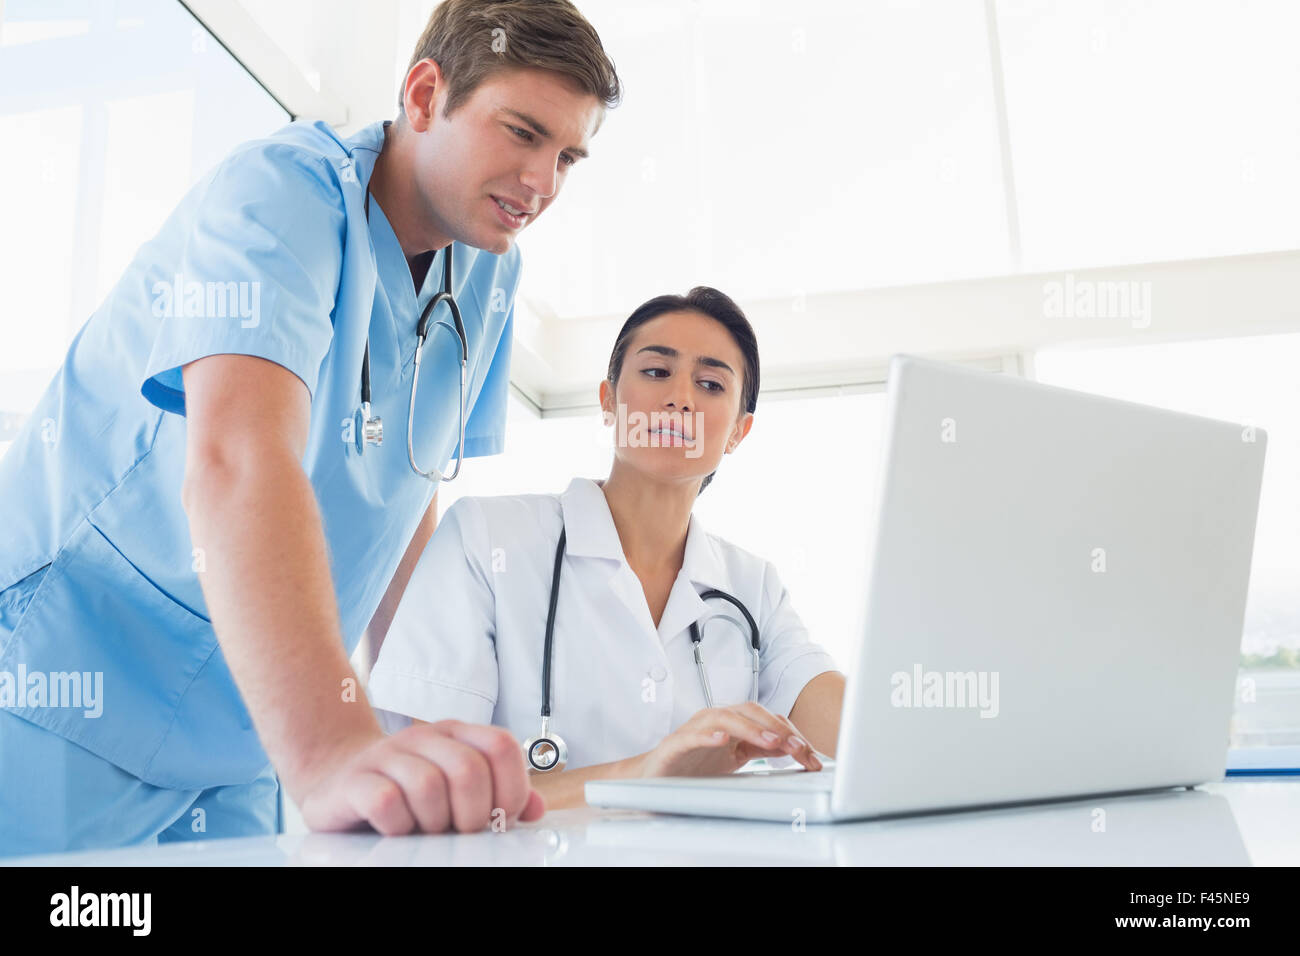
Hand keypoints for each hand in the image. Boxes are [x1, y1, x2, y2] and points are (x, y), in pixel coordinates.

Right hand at [298, 720, 544, 833]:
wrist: (336, 778)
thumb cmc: (406, 790)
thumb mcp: (455, 788)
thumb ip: (498, 797)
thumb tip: (537, 810)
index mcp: (456, 734)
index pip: (502, 747)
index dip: (512, 788)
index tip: (500, 818)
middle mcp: (423, 737)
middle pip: (468, 770)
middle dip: (473, 815)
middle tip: (460, 832)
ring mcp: (386, 756)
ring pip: (429, 786)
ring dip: (434, 823)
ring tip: (426, 831)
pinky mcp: (355, 781)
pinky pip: (387, 802)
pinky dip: (399, 826)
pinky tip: (397, 830)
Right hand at [637, 702, 822, 777]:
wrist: (653, 777)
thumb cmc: (693, 767)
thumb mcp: (735, 759)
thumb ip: (760, 750)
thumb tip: (795, 748)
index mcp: (732, 724)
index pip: (766, 720)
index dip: (791, 734)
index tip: (811, 755)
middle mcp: (714, 721)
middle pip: (750, 712)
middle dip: (777, 729)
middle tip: (798, 748)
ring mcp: (693, 730)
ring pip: (724, 718)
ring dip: (751, 728)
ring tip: (771, 741)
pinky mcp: (673, 745)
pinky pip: (690, 736)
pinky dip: (707, 735)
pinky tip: (722, 739)